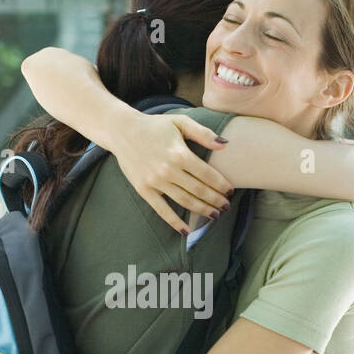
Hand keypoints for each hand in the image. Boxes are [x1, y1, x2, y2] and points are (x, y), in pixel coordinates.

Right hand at [114, 112, 234, 234]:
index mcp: (179, 154)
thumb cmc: (155, 125)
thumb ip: (203, 133)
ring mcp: (155, 182)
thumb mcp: (180, 122)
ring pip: (184, 201)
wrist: (122, 131)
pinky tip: (186, 231)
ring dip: (202, 211)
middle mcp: (168, 170)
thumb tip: (225, 146)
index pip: (207, 174)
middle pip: (199, 190)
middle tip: (226, 206)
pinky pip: (162, 210)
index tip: (231, 192)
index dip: (221, 185)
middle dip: (216, 200)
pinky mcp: (144, 190)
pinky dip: (174, 222)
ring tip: (215, 215)